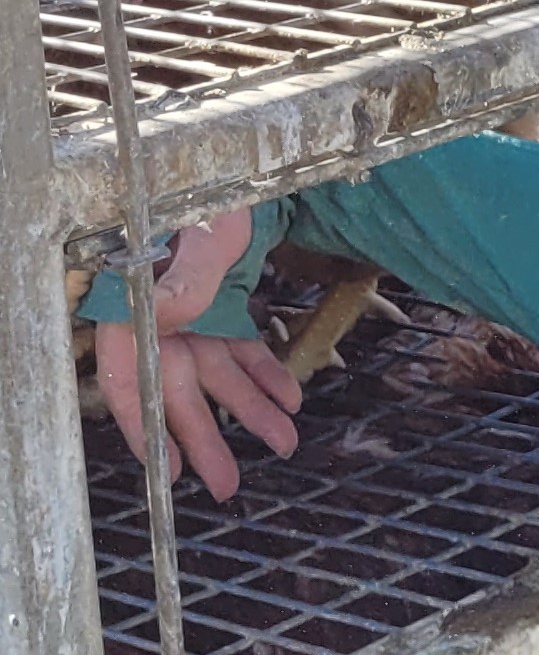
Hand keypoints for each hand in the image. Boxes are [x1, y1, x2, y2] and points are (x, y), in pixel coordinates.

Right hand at [93, 210, 302, 501]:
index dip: (144, 428)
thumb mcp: (195, 234)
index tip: (167, 469)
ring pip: (217, 376)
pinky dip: (266, 374)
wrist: (234, 168)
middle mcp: (156, 319)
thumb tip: (163, 317)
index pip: (130, 381)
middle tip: (227, 486)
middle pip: (177, 390)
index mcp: (132, 307)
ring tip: (284, 444)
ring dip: (249, 411)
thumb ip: (181, 279)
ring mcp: (188, 314)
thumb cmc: (202, 195)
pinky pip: (240, 349)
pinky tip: (293, 400)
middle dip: (203, 439)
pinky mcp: (219, 305)